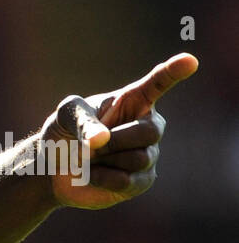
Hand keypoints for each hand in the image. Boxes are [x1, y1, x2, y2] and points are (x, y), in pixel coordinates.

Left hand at [41, 53, 197, 209]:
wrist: (52, 170)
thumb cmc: (63, 133)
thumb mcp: (65, 116)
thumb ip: (82, 120)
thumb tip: (102, 139)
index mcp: (132, 100)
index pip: (158, 83)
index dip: (173, 72)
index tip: (189, 61)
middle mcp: (147, 125)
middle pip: (149, 132)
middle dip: (115, 141)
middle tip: (88, 147)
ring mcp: (147, 154)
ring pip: (139, 159)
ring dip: (106, 160)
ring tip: (90, 159)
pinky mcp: (141, 181)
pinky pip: (128, 181)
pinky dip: (103, 178)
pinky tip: (93, 175)